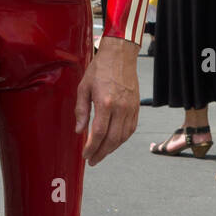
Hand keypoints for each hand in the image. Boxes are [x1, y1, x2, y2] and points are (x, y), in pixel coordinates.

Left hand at [75, 36, 139, 165]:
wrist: (120, 55)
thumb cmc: (100, 69)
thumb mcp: (83, 87)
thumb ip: (81, 111)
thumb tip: (79, 131)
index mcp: (106, 103)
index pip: (99, 133)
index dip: (92, 147)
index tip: (86, 155)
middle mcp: (121, 108)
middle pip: (112, 139)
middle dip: (101, 153)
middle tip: (92, 160)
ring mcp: (131, 108)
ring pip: (123, 136)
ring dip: (112, 148)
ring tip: (101, 153)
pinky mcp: (136, 106)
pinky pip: (131, 128)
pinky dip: (122, 139)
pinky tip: (114, 142)